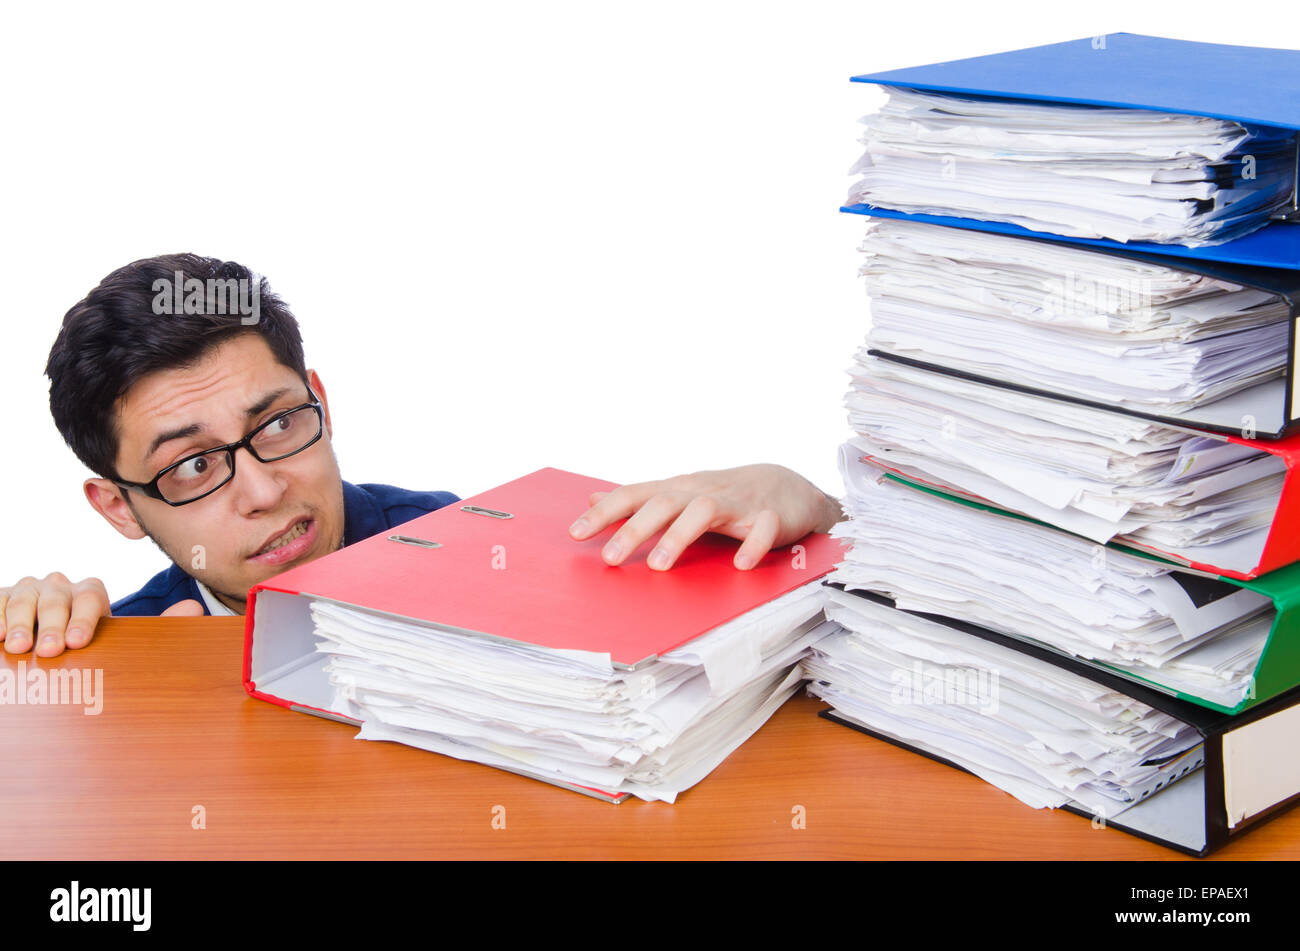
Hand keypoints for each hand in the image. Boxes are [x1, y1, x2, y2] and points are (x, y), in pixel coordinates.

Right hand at [1, 573, 111, 656]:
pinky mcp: (6, 594)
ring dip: (20, 625)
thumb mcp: (92, 639)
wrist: (57, 627)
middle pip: (54, 603)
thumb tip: (91, 669)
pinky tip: (0, 636)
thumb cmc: (77, 638)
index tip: (76, 643)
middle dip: (51, 628)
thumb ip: (93, 646)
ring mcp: (31, 588)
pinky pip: (0, 602)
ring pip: (24, 602)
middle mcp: (59, 585)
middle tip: (48, 650)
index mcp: (88, 591)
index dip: (83, 621)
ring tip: (18, 647)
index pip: (89, 600)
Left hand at [568, 464, 842, 570]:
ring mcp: (738, 503)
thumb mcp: (680, 495)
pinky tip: (740, 565)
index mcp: (679, 490)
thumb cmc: (727, 496)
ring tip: (659, 566)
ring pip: (705, 510)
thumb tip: (594, 496)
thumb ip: (638, 500)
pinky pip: (763, 529)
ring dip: (680, 535)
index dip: (605, 513)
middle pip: (664, 502)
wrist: (791, 487)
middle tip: (609, 559)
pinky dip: (752, 545)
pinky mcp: (772, 516)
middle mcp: (703, 492)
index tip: (575, 533)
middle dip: (634, 529)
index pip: (635, 495)